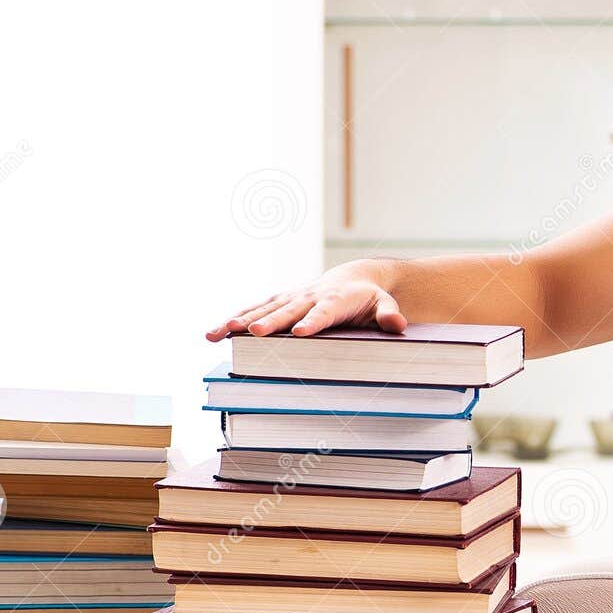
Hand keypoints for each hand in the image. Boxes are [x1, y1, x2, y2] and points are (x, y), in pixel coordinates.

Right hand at [205, 264, 407, 341]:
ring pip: (263, 309)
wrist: (352, 277)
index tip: (300, 334)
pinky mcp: (278, 302)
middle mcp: (308, 297)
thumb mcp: (384, 304)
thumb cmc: (369, 297)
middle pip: (288, 311)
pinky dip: (235, 321)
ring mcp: (290, 298)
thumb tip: (398, 325)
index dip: (312, 322)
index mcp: (335, 300)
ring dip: (242, 321)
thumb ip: (389, 315)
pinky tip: (214, 334)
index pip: (324, 313)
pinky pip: (254, 311)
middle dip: (271, 322)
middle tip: (256, 334)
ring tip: (219, 333)